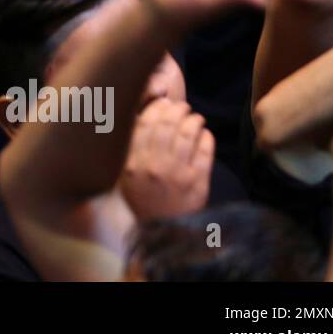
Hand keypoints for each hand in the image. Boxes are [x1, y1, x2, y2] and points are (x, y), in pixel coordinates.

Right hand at [120, 98, 213, 221]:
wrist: (161, 230)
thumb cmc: (142, 198)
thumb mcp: (125, 174)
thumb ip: (131, 147)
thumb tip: (143, 114)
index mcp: (133, 162)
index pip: (145, 123)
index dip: (157, 107)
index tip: (164, 103)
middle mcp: (155, 166)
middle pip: (168, 124)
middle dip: (178, 109)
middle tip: (183, 107)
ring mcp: (178, 174)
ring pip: (188, 134)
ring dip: (194, 120)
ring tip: (196, 118)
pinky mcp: (198, 183)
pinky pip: (205, 152)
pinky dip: (206, 137)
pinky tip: (205, 134)